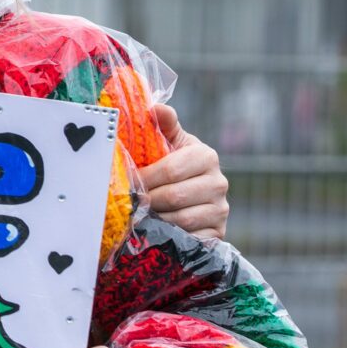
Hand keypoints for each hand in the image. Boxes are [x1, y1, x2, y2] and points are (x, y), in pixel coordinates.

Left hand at [137, 105, 229, 239]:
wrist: (193, 197)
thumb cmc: (175, 165)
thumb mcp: (171, 143)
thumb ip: (164, 125)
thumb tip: (155, 107)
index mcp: (206, 156)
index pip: (170, 170)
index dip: (144, 177)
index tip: (125, 182)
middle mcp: (219, 183)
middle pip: (173, 196)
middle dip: (146, 200)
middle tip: (128, 202)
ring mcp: (221, 210)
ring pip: (180, 219)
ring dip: (155, 219)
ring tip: (140, 215)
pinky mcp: (218, 234)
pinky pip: (189, 239)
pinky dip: (170, 236)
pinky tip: (156, 230)